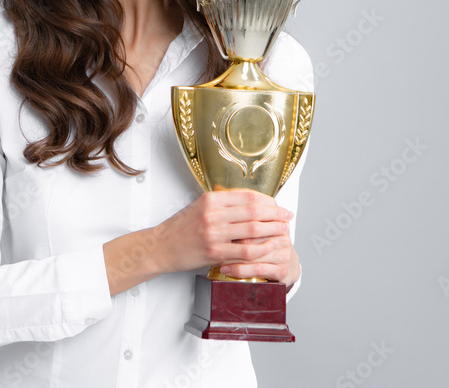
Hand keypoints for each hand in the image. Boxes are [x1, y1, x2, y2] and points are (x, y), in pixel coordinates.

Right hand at [155, 189, 296, 282]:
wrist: (160, 246)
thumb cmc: (180, 228)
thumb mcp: (199, 207)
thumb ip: (222, 204)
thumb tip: (250, 204)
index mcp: (211, 199)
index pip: (247, 197)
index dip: (268, 201)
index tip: (278, 205)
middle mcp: (213, 214)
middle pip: (254, 211)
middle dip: (276, 214)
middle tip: (288, 217)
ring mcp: (214, 233)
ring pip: (253, 230)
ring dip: (272, 230)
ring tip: (284, 231)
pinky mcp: (214, 252)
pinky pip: (245, 251)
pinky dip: (261, 249)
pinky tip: (270, 248)